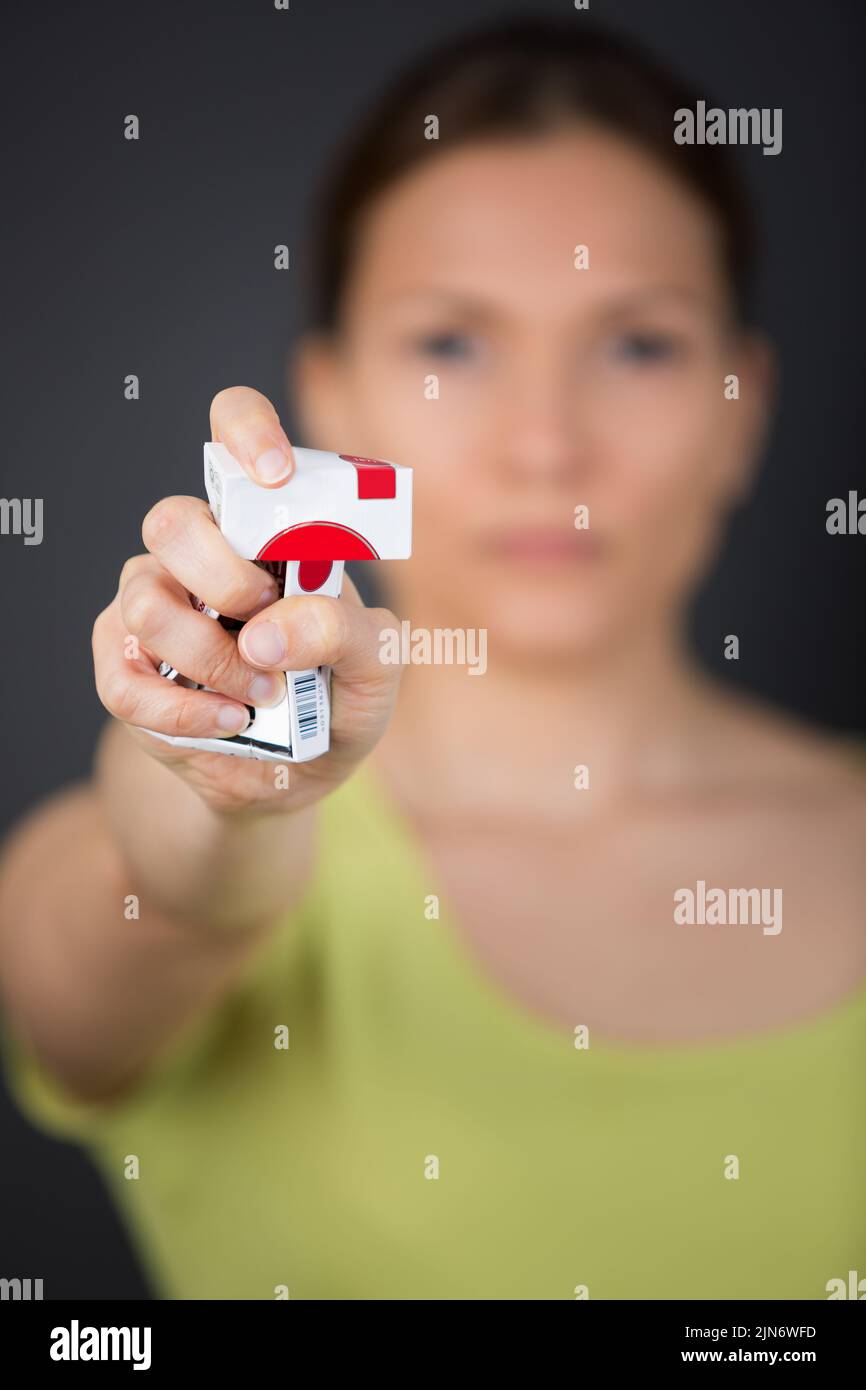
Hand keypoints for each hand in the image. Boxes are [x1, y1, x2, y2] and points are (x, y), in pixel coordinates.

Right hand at [92, 386, 401, 814]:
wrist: (299, 773)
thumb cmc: (338, 697)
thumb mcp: (377, 668)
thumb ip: (346, 631)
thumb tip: (268, 631)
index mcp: (266, 525)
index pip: (235, 430)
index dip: (246, 430)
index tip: (276, 473)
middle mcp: (200, 551)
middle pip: (171, 521)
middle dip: (225, 580)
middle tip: (268, 625)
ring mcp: (153, 604)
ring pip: (145, 602)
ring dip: (213, 660)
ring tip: (263, 695)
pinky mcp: (124, 667)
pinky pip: (128, 681)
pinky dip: (188, 713)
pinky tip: (233, 723)